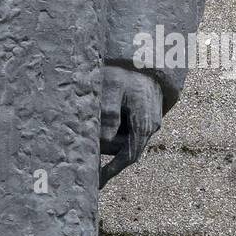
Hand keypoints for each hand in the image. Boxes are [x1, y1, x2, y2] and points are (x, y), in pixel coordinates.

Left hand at [99, 64, 162, 188]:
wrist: (144, 54)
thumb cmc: (126, 70)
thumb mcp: (112, 87)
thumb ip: (108, 113)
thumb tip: (104, 141)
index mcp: (144, 124)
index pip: (128, 156)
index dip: (112, 171)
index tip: (97, 181)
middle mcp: (151, 126)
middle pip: (124, 148)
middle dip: (105, 147)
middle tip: (85, 134)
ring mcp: (149, 121)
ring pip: (124, 138)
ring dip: (109, 134)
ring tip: (96, 111)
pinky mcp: (145, 114)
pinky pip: (127, 128)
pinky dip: (114, 125)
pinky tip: (104, 109)